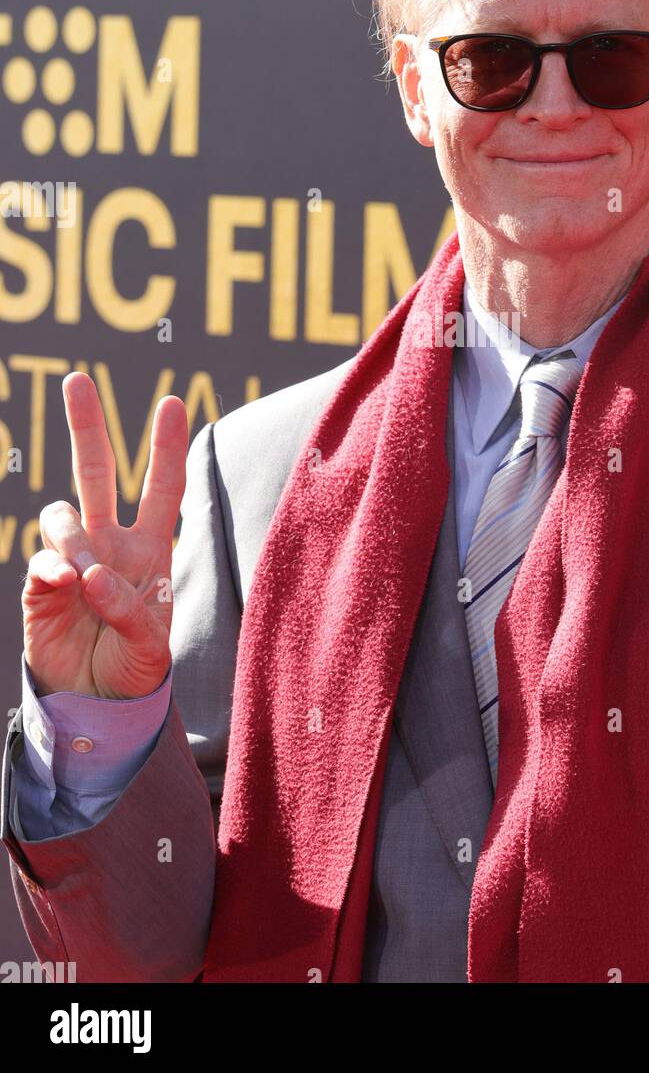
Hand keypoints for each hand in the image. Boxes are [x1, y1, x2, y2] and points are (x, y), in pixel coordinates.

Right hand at [21, 373, 188, 699]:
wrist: (97, 704)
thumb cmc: (135, 666)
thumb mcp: (151, 644)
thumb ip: (129, 609)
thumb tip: (90, 576)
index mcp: (150, 547)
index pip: (163, 488)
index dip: (166, 447)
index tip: (171, 402)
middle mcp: (109, 542)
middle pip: (95, 471)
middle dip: (86, 425)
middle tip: (75, 380)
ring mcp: (72, 559)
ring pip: (63, 514)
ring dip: (75, 536)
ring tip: (87, 576)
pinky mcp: (41, 585)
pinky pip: (42, 558)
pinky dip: (53, 566)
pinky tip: (68, 583)